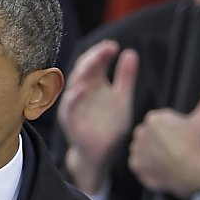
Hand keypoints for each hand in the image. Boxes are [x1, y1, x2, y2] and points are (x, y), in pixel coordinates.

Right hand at [57, 40, 138, 194]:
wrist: (101, 154)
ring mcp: (73, 105)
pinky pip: (69, 107)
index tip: (113, 46)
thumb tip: (131, 52)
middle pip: (83, 68)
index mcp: (93, 83)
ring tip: (96, 60)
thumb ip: (126, 78)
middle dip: (94, 57)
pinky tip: (82, 88)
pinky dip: (74, 97)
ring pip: (74, 83)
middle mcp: (80, 90)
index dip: (102, 52)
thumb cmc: (110, 126)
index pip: (94, 61)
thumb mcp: (122, 99)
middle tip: (107, 48)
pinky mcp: (70, 121)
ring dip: (84, 71)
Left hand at [128, 87, 199, 199]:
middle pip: (149, 136)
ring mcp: (137, 148)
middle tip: (174, 151)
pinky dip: (147, 167)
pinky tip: (160, 169)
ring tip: (168, 160)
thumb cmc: (197, 147)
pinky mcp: (135, 164)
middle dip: (159, 143)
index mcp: (154, 118)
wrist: (193, 175)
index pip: (158, 124)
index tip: (179, 141)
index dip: (170, 133)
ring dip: (151, 154)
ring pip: (142, 149)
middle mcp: (141, 131)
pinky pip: (138, 164)